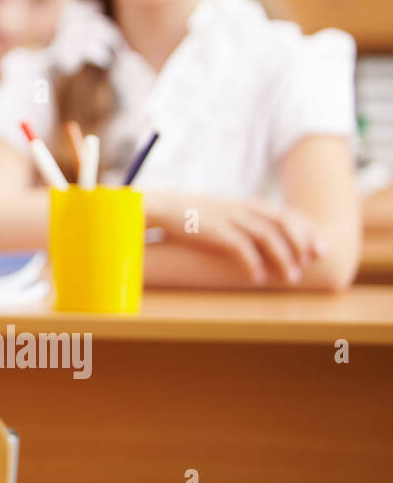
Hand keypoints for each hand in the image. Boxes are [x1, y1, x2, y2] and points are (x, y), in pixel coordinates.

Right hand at [144, 191, 327, 284]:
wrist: (163, 208)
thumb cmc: (195, 216)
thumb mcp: (226, 214)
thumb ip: (247, 222)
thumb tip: (268, 242)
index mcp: (249, 204)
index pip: (288, 215)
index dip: (307, 232)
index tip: (319, 250)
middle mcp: (244, 208)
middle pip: (284, 222)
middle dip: (302, 243)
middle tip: (311, 264)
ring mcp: (230, 218)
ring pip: (268, 236)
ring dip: (283, 258)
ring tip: (291, 278)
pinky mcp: (215, 230)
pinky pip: (241, 247)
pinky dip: (253, 264)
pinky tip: (258, 278)